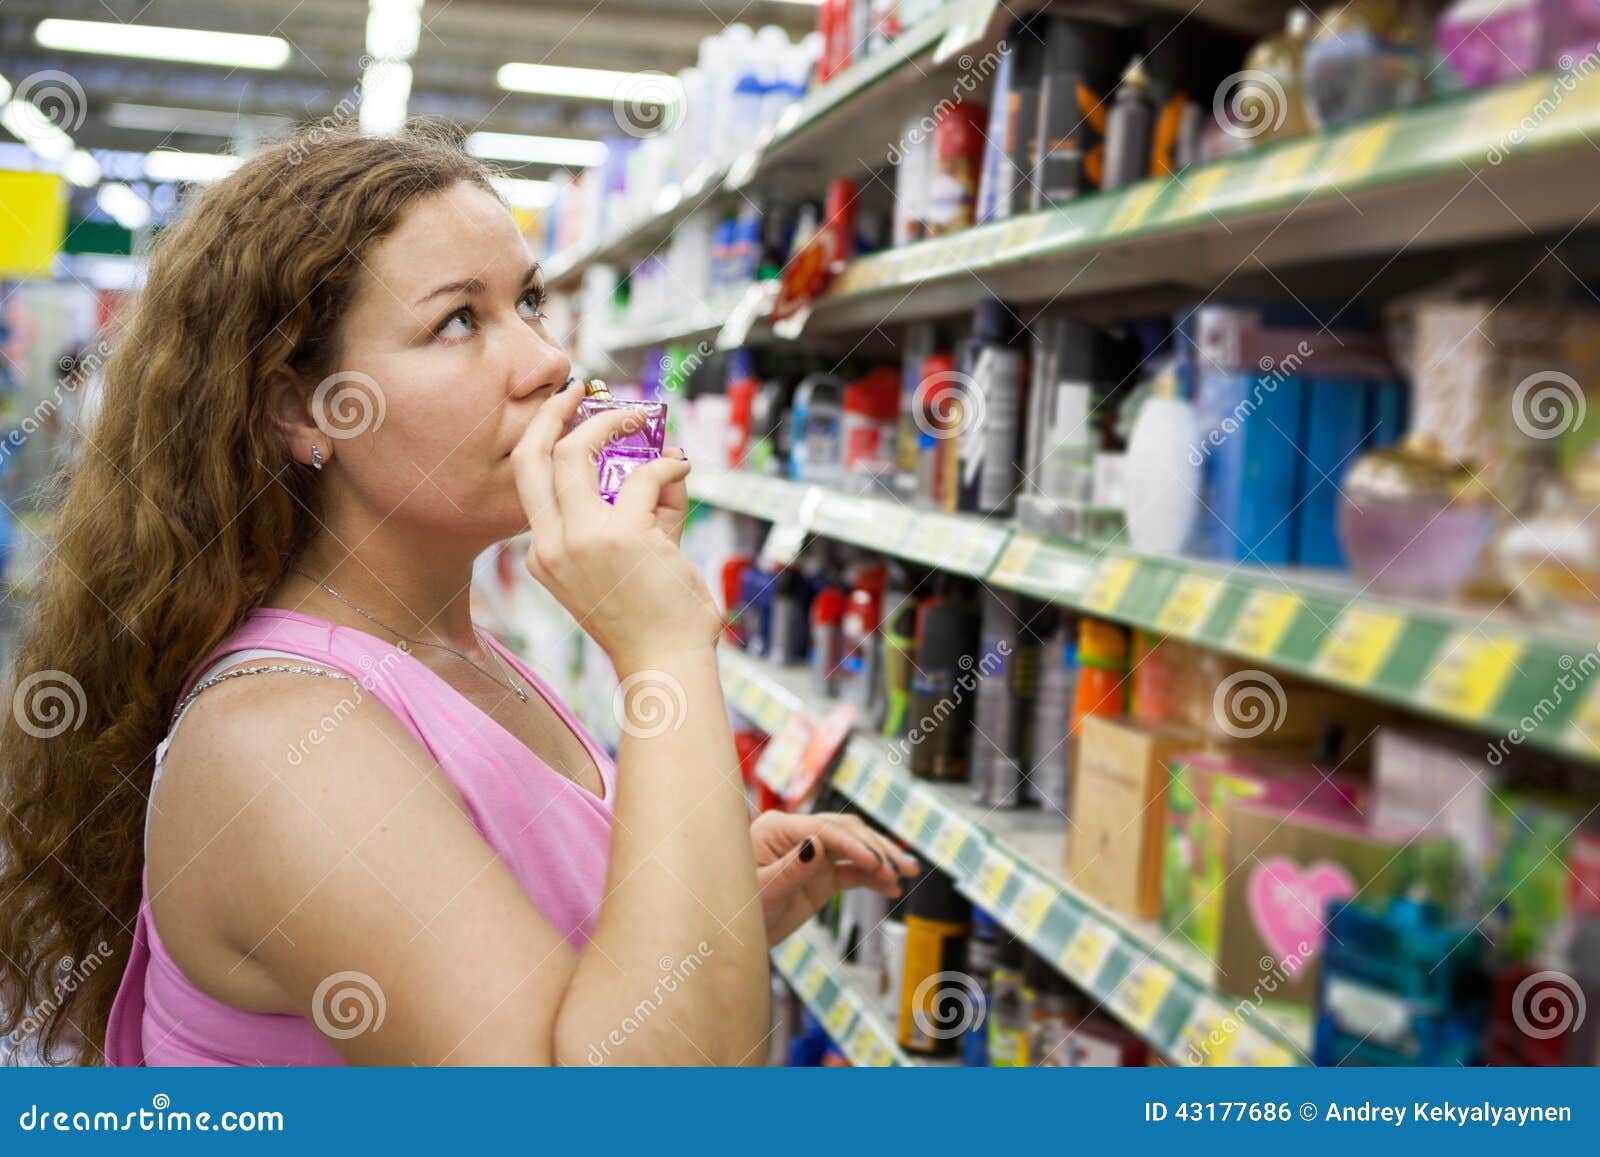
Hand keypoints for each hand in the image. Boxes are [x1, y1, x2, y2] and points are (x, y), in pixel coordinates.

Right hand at [511, 384, 719, 672]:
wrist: (664, 662)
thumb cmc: (648, 620)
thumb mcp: (623, 565)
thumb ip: (640, 511)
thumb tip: (662, 459)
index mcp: (543, 555)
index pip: (527, 481)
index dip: (544, 438)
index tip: (566, 414)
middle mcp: (551, 545)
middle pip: (531, 456)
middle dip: (552, 413)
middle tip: (579, 390)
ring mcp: (583, 538)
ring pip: (577, 453)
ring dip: (612, 424)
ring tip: (641, 419)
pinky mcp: (624, 535)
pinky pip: (646, 476)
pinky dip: (668, 465)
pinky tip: (682, 466)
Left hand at [751, 811, 919, 946]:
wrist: (730, 931)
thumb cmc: (736, 907)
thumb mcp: (761, 891)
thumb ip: (789, 869)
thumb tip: (817, 844)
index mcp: (779, 828)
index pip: (826, 830)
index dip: (854, 844)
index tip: (877, 862)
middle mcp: (798, 834)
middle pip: (846, 832)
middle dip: (876, 848)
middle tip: (901, 867)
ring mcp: (812, 853)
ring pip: (854, 849)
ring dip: (881, 859)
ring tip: (908, 873)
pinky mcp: (820, 873)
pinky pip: (851, 872)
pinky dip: (872, 877)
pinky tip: (892, 887)